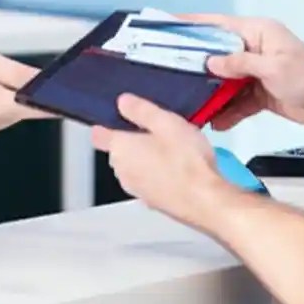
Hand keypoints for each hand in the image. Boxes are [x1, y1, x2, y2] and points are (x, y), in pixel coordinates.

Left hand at [91, 94, 239, 229]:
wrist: (205, 200)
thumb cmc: (186, 161)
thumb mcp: (165, 122)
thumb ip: (140, 110)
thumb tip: (123, 102)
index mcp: (121, 149)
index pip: (99, 135)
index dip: (105, 125)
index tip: (118, 117)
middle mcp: (122, 171)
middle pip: (119, 151)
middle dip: (133, 140)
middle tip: (159, 129)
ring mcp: (136, 189)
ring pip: (135, 167)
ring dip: (147, 158)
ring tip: (174, 149)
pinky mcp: (151, 202)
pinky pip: (149, 181)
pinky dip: (158, 174)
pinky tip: (179, 168)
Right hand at [180, 14, 303, 129]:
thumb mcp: (272, 68)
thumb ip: (240, 64)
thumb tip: (214, 61)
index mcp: (260, 33)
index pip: (221, 24)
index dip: (196, 24)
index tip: (173, 25)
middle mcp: (257, 49)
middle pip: (219, 54)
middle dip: (200, 65)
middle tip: (177, 71)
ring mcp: (258, 71)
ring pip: (226, 80)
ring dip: (213, 93)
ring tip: (196, 101)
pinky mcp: (261, 91)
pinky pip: (237, 99)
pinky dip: (228, 110)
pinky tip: (218, 119)